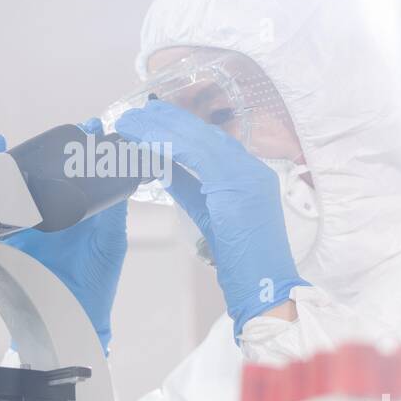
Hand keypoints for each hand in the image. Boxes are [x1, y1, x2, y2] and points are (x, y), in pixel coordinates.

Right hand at [0, 120, 127, 353]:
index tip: (91, 127)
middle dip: (47, 149)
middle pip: (46, 172)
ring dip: (16, 162)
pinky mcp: (10, 233)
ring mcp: (30, 220)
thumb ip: (113, 213)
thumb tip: (119, 178)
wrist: (73, 317)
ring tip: (16, 142)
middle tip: (56, 131)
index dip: (84, 149)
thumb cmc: (96, 281)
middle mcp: (54, 210)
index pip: (79, 172)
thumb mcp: (110, 243)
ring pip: (19, 183)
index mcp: (79, 209)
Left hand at [117, 100, 305, 339]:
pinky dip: (169, 146)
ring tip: (133, 121)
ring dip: (161, 128)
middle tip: (136, 112)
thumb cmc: (242, 262)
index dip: (180, 127)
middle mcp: (252, 168)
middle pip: (204, 134)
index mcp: (249, 174)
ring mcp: (248, 175)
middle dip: (167, 120)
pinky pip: (197, 156)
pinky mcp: (237, 186)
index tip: (153, 119)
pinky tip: (146, 141)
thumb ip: (190, 188)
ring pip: (197, 140)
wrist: (267, 288)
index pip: (211, 141)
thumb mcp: (211, 215)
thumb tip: (162, 168)